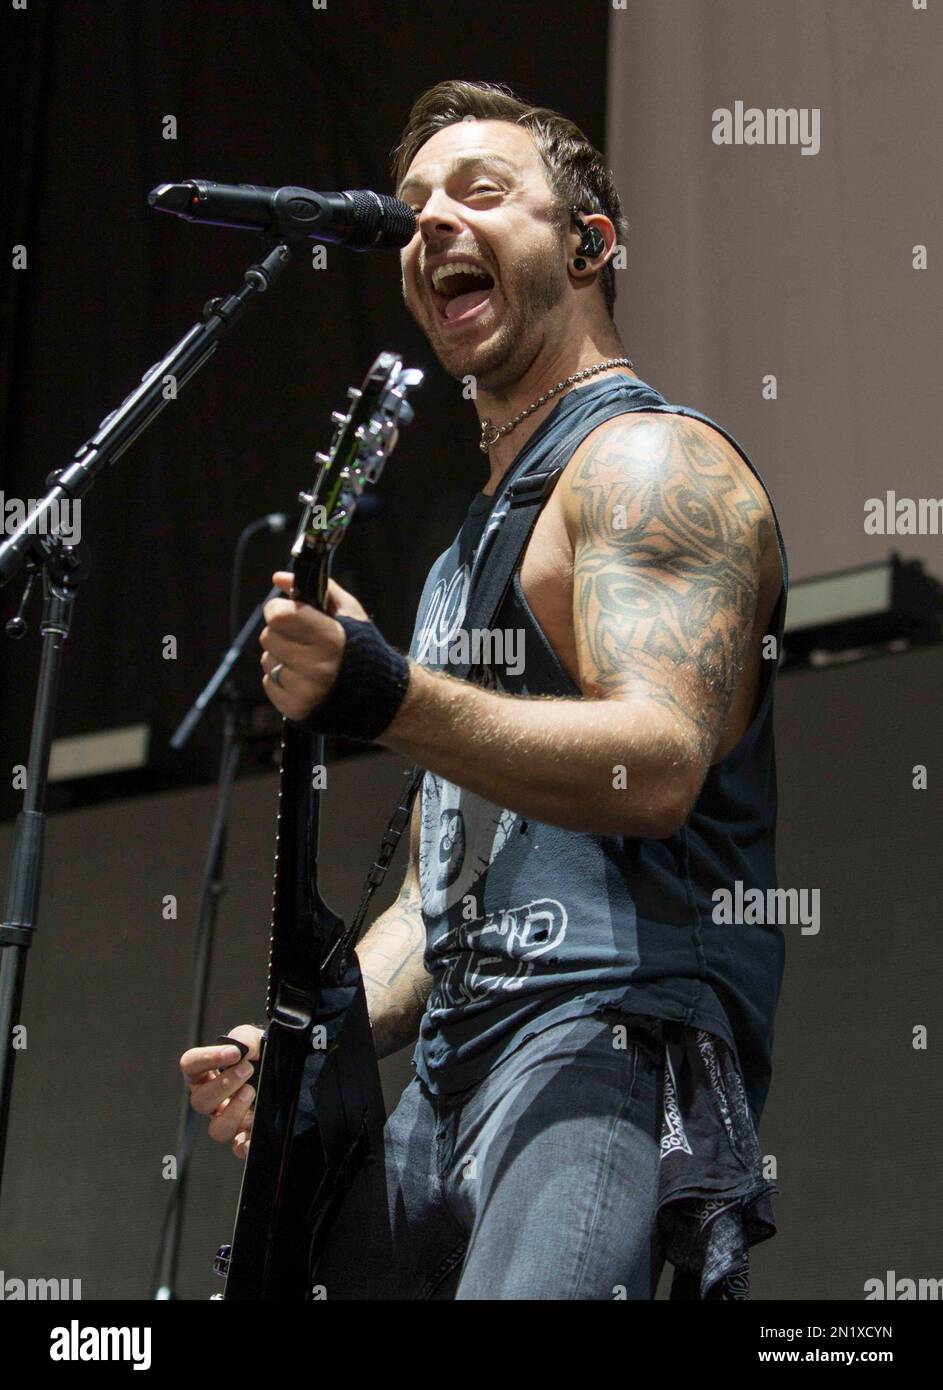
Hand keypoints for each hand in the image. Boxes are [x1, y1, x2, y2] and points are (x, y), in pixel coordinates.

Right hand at [180, 1025, 262, 1162]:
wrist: (283, 1074)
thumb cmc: (260, 1056)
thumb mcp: (254, 1040)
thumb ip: (245, 1038)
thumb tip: (241, 1048)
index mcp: (205, 1074)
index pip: (190, 1065)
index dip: (208, 1059)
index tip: (233, 1052)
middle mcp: (212, 1101)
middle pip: (199, 1102)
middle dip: (224, 1084)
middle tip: (247, 1069)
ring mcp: (227, 1120)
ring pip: (216, 1129)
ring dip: (234, 1111)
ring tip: (251, 1091)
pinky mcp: (244, 1136)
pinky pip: (238, 1148)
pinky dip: (245, 1143)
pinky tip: (254, 1129)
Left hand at [260, 572, 368, 721]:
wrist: (382, 697)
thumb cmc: (364, 649)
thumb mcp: (350, 613)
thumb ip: (317, 590)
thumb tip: (279, 578)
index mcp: (330, 638)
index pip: (277, 615)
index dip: (279, 609)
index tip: (289, 612)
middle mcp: (316, 666)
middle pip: (268, 637)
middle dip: (281, 633)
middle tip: (301, 639)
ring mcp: (305, 691)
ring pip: (267, 661)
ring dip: (281, 658)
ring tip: (307, 662)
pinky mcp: (295, 710)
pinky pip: (269, 684)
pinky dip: (281, 680)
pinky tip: (304, 680)